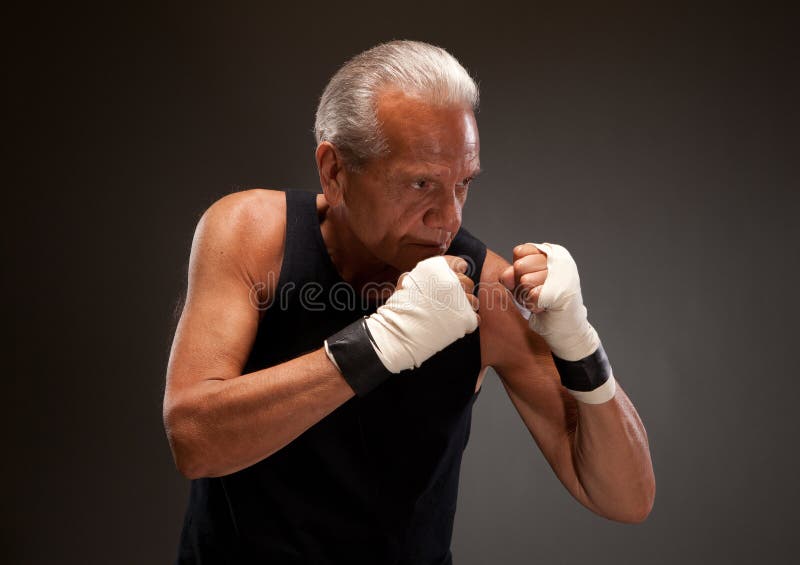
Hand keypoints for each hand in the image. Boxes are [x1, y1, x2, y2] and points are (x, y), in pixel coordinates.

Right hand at [366, 255, 478, 372]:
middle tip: (452, 300)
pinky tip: (457, 324)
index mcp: (438, 269)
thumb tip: (436, 273)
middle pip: (468, 283)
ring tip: (455, 313)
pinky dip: (468, 322)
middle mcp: (452, 281)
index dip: (458, 271)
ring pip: (474, 301)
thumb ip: (424, 274)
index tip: (454, 278)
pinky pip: (474, 318)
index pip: (459, 263)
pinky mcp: (464, 318)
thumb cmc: (401, 305)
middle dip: (463, 291)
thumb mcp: (408, 280)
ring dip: (467, 307)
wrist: (400, 328)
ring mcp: (460, 300)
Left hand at [500, 242, 598, 361]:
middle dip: (522, 285)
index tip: (532, 281)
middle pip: (520, 266)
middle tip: (537, 293)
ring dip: (528, 297)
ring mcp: (562, 274)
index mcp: (552, 253)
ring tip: (542, 301)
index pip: (519, 252)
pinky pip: (530, 296)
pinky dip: (533, 306)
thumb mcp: (522, 286)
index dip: (518, 270)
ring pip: (525, 281)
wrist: (564, 329)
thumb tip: (506, 275)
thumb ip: (512, 276)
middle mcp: (560, 259)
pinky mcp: (561, 291)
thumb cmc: (544, 304)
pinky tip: (545, 308)